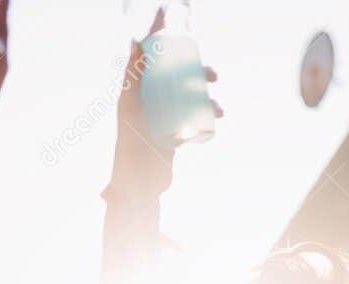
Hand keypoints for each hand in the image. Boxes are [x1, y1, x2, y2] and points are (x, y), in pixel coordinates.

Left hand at [107, 10, 221, 198]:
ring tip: (219, 110)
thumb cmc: (130, 144)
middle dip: (200, 75)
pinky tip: (216, 121)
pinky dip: (209, 118)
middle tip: (213, 77)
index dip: (169, 46)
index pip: (157, 61)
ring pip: (193, 100)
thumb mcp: (129, 107)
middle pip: (180, 79)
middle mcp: (154, 100)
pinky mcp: (177, 134)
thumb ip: (132, 77)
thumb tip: (136, 43)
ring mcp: (167, 117)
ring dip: (210, 101)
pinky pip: (196, 121)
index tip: (183, 36)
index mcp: (141, 90)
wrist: (140, 181)